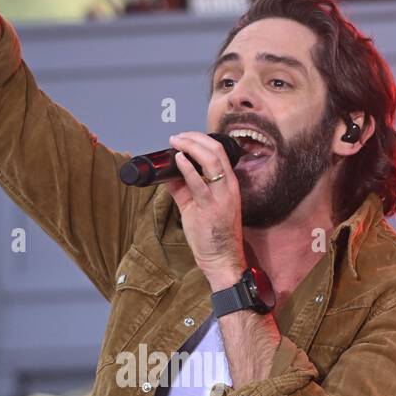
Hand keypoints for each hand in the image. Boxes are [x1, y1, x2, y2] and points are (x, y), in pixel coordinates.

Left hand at [164, 132, 246, 287]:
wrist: (222, 259)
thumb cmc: (213, 235)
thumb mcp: (196, 206)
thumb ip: (183, 189)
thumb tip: (167, 174)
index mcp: (228, 184)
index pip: (219, 152)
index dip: (200, 139)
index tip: (184, 137)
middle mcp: (228, 187)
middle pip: (216, 150)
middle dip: (194, 138)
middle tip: (177, 136)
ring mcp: (221, 197)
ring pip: (211, 160)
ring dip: (190, 147)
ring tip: (175, 142)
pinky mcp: (210, 208)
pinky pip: (199, 183)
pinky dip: (188, 168)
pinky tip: (178, 160)